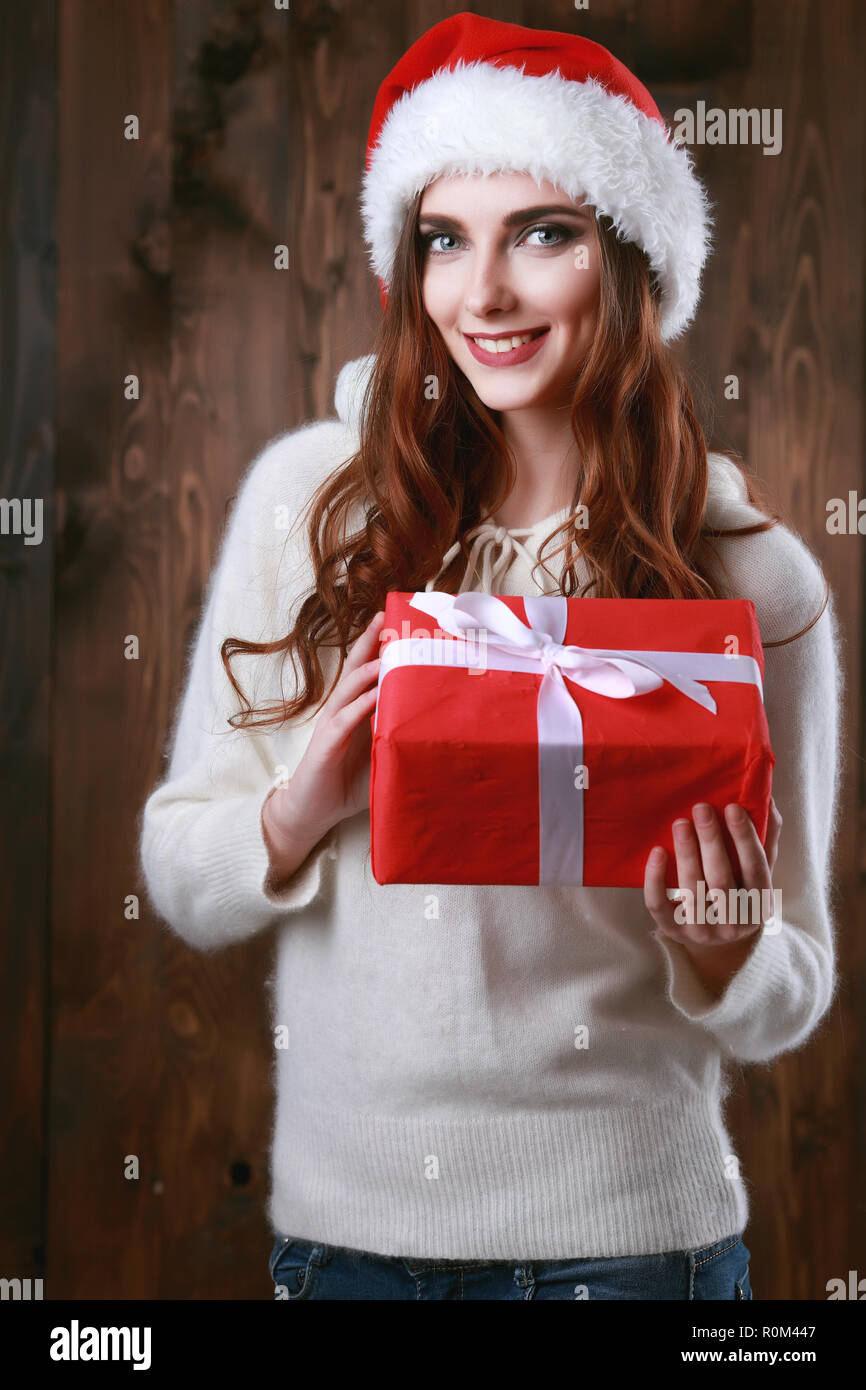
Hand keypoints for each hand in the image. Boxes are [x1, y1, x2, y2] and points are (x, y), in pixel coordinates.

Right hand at [264, 610, 385, 840]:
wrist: (312, 813)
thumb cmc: (347, 784)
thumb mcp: (382, 757)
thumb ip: (401, 740)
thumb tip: (441, 734)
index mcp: (354, 710)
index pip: (367, 671)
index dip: (380, 647)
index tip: (400, 624)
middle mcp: (341, 710)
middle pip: (355, 668)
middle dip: (370, 641)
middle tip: (386, 616)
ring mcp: (331, 725)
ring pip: (349, 688)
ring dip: (368, 668)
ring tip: (388, 650)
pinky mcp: (325, 745)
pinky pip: (344, 720)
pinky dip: (360, 705)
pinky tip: (375, 695)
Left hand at [643, 797, 782, 995]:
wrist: (717, 942)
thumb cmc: (740, 891)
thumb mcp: (759, 870)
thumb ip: (767, 836)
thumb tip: (766, 798)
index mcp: (760, 905)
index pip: (756, 869)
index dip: (745, 838)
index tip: (733, 807)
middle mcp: (733, 923)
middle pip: (721, 879)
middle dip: (711, 841)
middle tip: (701, 808)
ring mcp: (702, 930)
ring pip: (692, 891)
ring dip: (686, 853)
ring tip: (680, 823)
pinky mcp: (673, 931)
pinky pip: (660, 906)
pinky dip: (655, 879)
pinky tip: (656, 852)